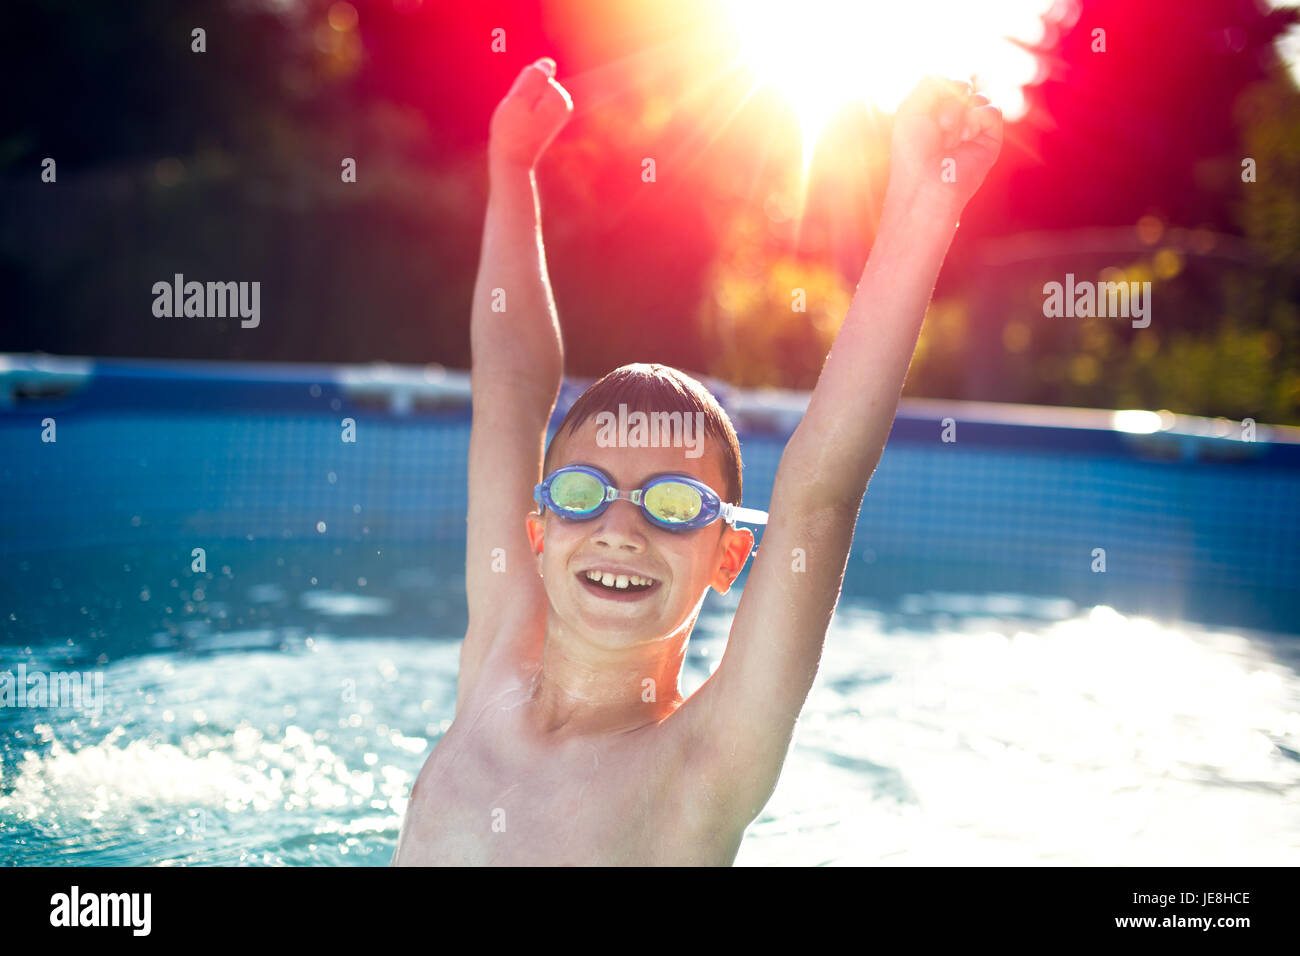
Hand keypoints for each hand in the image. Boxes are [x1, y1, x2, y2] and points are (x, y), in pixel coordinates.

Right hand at [489, 57, 573, 171]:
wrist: (512, 161)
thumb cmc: (511, 131)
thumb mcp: (519, 99)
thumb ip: (534, 77)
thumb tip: (548, 63)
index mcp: (560, 98)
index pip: (533, 75)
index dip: (520, 89)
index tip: (518, 110)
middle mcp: (564, 104)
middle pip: (535, 84)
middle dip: (522, 95)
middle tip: (517, 117)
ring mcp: (558, 111)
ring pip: (531, 94)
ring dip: (521, 104)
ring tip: (518, 121)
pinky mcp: (550, 118)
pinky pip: (530, 103)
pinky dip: (522, 111)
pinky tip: (521, 125)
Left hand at [888, 75, 1002, 213]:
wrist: (927, 183)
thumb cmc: (913, 150)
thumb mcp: (911, 107)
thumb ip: (932, 81)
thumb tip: (965, 82)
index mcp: (933, 111)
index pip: (945, 80)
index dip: (938, 89)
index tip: (926, 113)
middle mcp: (954, 118)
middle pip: (962, 85)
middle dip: (948, 103)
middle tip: (938, 129)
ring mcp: (972, 127)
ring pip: (978, 96)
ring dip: (960, 113)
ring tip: (950, 138)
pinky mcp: (990, 138)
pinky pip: (992, 109)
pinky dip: (977, 118)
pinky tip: (966, 138)